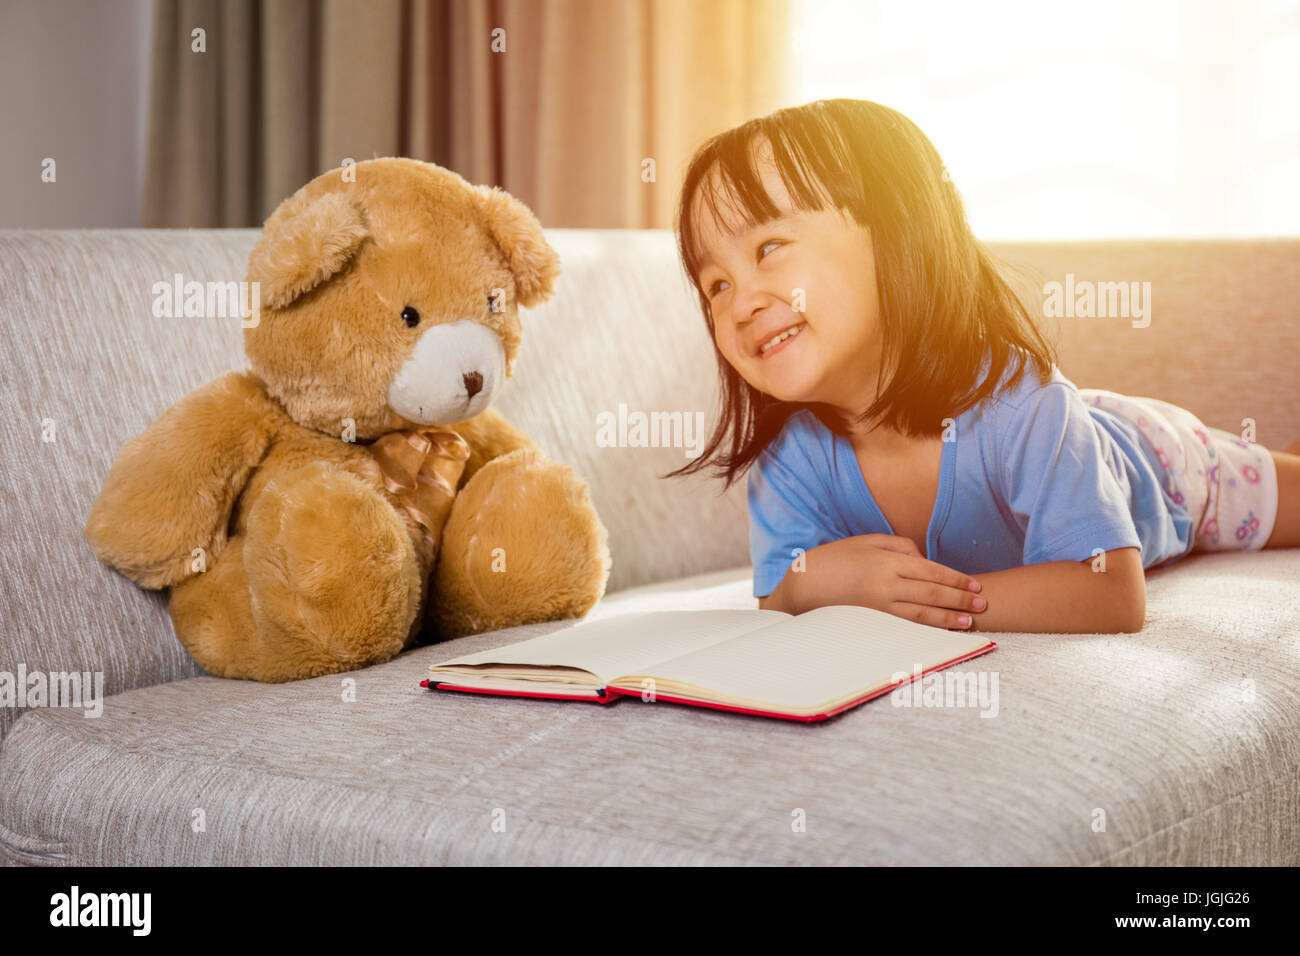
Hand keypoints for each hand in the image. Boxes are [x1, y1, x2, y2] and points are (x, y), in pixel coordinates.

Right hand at [773, 534, 986, 629]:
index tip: (975, 587)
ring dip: (949, 619)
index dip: (956, 580)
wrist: (801, 586)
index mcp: (887, 561)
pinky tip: (941, 632)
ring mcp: (879, 606)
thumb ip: (899, 546)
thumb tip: (924, 559)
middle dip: (960, 600)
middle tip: (982, 606)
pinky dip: (927, 630)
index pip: (932, 571)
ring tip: (969, 623)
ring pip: (923, 614)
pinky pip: (906, 627)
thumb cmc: (833, 559)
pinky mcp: (872, 622)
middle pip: (933, 594)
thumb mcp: (865, 541)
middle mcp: (886, 584)